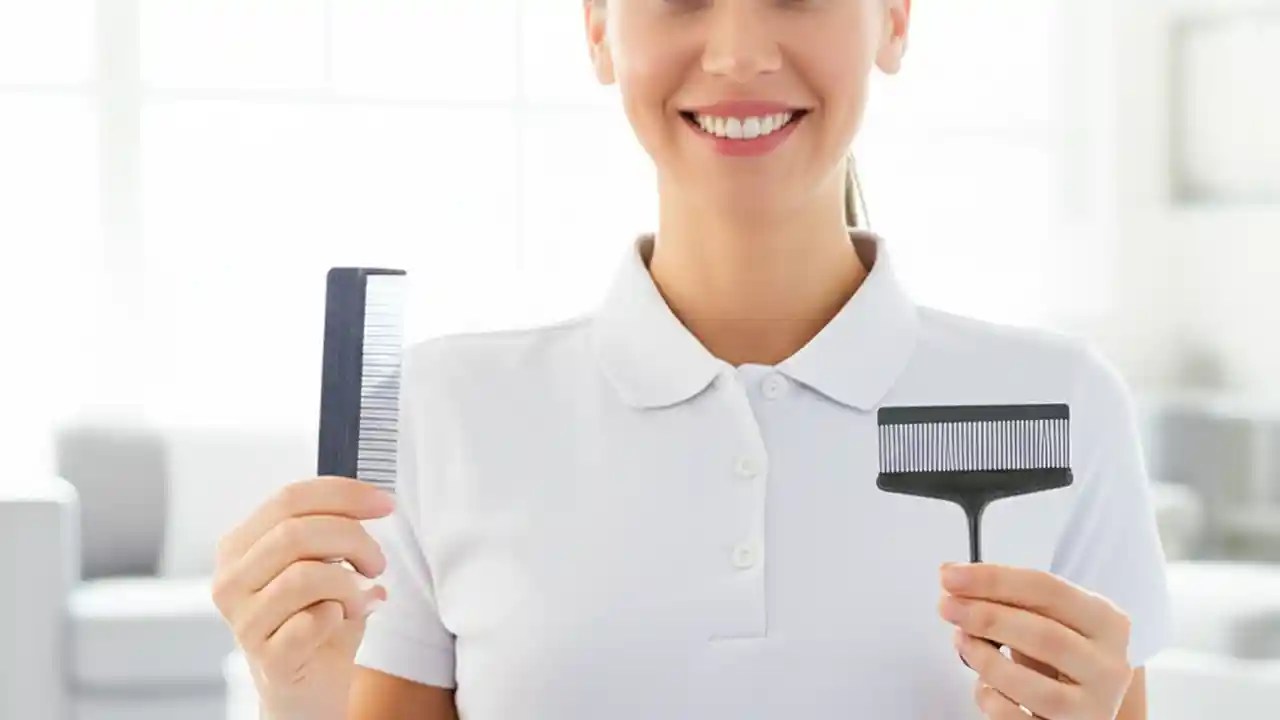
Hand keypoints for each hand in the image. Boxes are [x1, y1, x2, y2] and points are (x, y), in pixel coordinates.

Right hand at [211, 476, 395, 719]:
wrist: (309, 688)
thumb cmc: (317, 621)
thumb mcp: (324, 563)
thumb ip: (334, 529)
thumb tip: (372, 500)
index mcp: (239, 547)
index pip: (288, 499)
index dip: (343, 494)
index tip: (384, 503)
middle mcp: (231, 582)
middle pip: (295, 533)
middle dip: (353, 539)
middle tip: (376, 562)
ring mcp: (244, 624)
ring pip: (304, 576)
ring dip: (350, 583)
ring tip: (360, 596)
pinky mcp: (268, 661)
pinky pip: (312, 623)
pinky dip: (340, 616)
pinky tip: (340, 621)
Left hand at [937, 562, 1133, 719]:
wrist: (1084, 700)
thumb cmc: (1060, 652)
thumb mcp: (1047, 617)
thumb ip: (1008, 596)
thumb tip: (954, 578)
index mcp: (1105, 622)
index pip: (1048, 590)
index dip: (994, 580)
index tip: (952, 576)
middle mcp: (1106, 665)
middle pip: (1044, 636)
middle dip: (987, 618)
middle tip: (949, 607)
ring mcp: (1091, 706)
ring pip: (1033, 685)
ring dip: (985, 659)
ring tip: (962, 641)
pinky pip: (1016, 719)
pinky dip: (990, 698)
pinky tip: (983, 683)